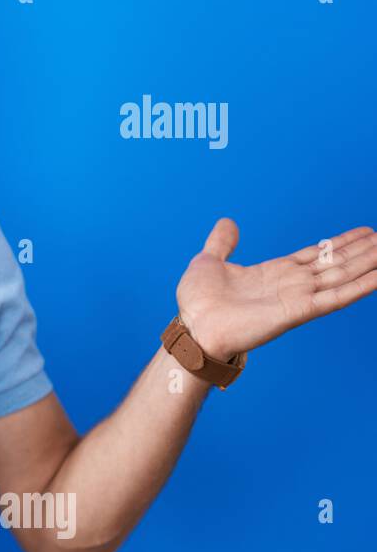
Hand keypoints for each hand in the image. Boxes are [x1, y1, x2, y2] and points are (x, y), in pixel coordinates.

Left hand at [176, 219, 376, 361]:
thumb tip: (228, 222)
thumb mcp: (209, 262)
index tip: (365, 232)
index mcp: (275, 272)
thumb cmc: (197, 304)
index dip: (341, 243)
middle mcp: (291, 285)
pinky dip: (360, 287)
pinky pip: (335, 297)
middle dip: (363, 250)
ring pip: (342, 276)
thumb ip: (222, 243)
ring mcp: (297, 297)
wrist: (192, 330)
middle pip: (336, 263)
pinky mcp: (298, 311)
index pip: (316, 254)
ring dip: (368, 264)